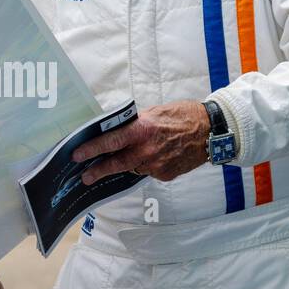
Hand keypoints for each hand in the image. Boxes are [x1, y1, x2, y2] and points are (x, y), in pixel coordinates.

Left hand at [71, 101, 210, 183]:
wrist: (211, 131)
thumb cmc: (184, 116)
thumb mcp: (155, 112)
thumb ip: (135, 124)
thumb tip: (117, 131)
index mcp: (143, 130)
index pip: (110, 142)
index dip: (92, 149)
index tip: (77, 155)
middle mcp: (147, 150)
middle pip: (117, 164)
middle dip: (98, 170)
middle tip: (85, 176)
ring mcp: (157, 165)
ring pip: (133, 168)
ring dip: (126, 165)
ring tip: (125, 160)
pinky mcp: (165, 175)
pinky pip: (148, 171)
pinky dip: (147, 165)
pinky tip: (155, 156)